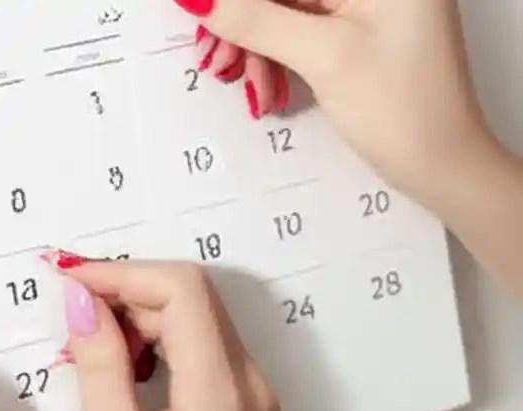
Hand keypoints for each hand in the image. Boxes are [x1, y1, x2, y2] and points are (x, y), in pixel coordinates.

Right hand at [59, 260, 277, 410]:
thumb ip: (100, 366)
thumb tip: (83, 305)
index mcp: (219, 390)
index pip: (178, 289)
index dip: (119, 273)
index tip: (69, 280)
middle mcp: (247, 381)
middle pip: (189, 295)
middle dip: (125, 289)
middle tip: (69, 310)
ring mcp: (250, 392)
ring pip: (194, 316)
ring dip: (139, 316)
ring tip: (88, 347)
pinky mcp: (241, 404)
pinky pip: (199, 346)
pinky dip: (156, 341)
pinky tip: (121, 369)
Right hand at [179, 0, 503, 211]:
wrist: (443, 164)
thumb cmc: (404, 109)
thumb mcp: (322, 56)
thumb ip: (255, 21)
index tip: (199, 14)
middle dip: (244, 25)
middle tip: (215, 59)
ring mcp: (370, 6)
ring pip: (286, 11)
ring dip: (255, 47)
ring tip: (244, 85)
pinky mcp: (361, 31)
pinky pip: (301, 31)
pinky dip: (277, 58)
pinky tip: (267, 87)